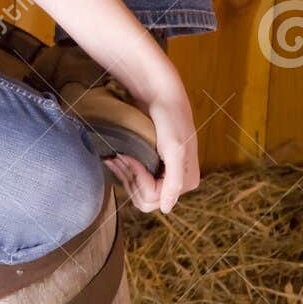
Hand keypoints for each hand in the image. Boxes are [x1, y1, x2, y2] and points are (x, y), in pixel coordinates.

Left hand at [105, 60, 200, 216]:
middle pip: (145, 200)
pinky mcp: (152, 166)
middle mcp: (177, 182)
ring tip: (115, 156)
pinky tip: (115, 157)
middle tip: (119, 157)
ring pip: (137, 192)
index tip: (130, 157)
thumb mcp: (175, 150)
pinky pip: (134, 181)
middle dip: (129, 180)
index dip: (139, 180)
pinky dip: (123, 171)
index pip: (154, 199)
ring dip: (124, 175)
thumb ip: (174, 182)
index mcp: (187, 182)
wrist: (159, 94)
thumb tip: (167, 209)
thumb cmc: (169, 118)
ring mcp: (165, 174)